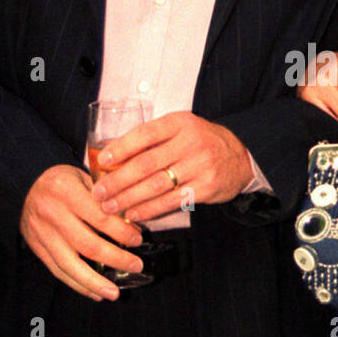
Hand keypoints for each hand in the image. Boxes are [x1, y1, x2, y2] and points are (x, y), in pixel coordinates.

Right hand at [20, 164, 144, 300]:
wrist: (24, 185)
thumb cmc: (62, 180)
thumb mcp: (83, 176)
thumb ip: (104, 197)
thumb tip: (132, 224)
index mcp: (67, 192)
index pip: (101, 218)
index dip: (123, 232)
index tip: (138, 238)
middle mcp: (52, 214)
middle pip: (89, 245)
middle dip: (117, 259)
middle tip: (137, 265)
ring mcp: (42, 234)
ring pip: (71, 265)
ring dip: (95, 282)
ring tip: (114, 294)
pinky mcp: (37, 248)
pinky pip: (58, 270)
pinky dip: (77, 284)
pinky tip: (95, 293)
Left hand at [90, 111, 251, 220]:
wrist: (238, 158)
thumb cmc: (200, 142)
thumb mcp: (180, 129)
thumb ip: (152, 139)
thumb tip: (113, 154)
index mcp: (180, 123)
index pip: (145, 134)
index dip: (121, 148)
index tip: (102, 161)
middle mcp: (191, 143)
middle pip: (146, 163)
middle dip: (118, 180)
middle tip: (99, 192)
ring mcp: (200, 166)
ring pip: (156, 185)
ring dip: (129, 198)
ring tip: (110, 206)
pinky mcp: (206, 187)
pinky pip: (171, 201)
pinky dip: (149, 209)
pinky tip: (133, 213)